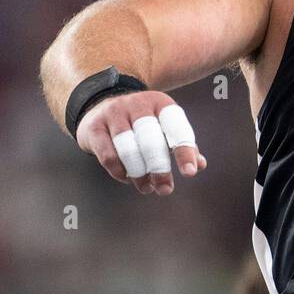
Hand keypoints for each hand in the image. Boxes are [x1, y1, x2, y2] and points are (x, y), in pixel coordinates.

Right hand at [75, 90, 206, 195]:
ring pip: (128, 150)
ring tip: (147, 188)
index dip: (184, 151)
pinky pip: (108, 156)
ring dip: (139, 174)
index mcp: (160, 103)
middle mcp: (137, 104)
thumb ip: (183, 145)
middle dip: (159, 169)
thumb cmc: (143, 123)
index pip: (176, 127)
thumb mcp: (165, 127)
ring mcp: (113, 113)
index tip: (190, 173)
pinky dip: (120, 172)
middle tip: (165, 189)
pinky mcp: (94, 127)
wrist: (101, 105)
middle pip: (151, 141)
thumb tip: (199, 165)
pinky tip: (128, 178)